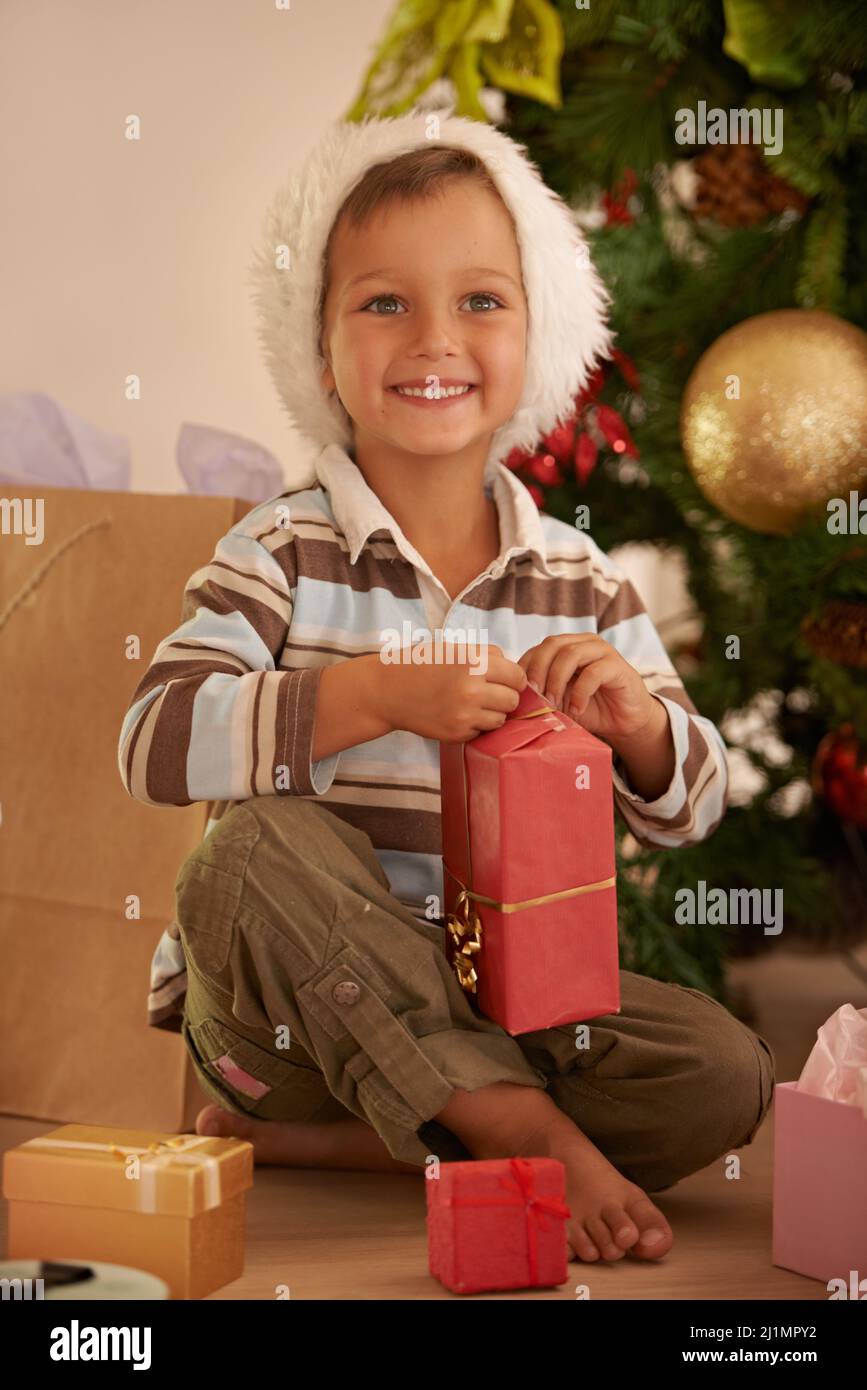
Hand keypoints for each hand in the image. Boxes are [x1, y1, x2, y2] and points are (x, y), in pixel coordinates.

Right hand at [375, 642, 527, 743]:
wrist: (389, 690)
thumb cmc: (423, 665)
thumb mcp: (455, 648)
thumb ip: (488, 655)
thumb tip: (515, 671)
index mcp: (474, 663)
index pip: (517, 677)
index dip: (514, 679)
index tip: (506, 680)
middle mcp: (472, 689)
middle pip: (512, 701)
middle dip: (505, 697)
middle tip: (489, 693)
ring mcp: (464, 715)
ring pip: (500, 720)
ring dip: (492, 713)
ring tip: (474, 704)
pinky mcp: (456, 733)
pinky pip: (481, 732)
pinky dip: (475, 725)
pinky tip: (458, 714)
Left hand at [516, 634, 657, 743]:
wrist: (625, 720)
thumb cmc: (590, 708)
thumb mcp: (560, 700)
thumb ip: (541, 693)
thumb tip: (515, 698)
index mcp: (567, 647)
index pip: (538, 648)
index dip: (525, 668)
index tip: (518, 692)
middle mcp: (583, 643)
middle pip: (552, 644)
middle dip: (538, 670)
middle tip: (533, 696)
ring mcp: (602, 651)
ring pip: (571, 654)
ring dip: (556, 681)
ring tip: (553, 704)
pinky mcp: (617, 666)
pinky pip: (593, 673)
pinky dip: (580, 693)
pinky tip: (576, 710)